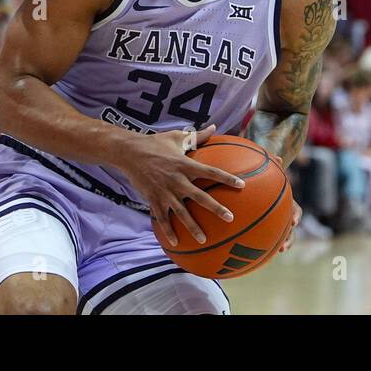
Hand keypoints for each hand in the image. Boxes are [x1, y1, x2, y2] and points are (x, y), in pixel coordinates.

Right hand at [115, 123, 245, 247]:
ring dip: (193, 227)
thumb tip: (214, 127)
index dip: (227, 178)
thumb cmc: (155, 143)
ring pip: (182, 212)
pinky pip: (162, 218)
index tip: (241, 185)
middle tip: (230, 218)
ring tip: (204, 240)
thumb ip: (197, 136)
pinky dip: (168, 231)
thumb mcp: (177, 137)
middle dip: (216, 208)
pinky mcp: (153, 199)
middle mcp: (177, 179)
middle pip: (200, 197)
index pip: (210, 172)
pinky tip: (175, 243)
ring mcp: (165, 191)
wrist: (129, 153)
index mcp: (185, 164)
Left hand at [267, 153, 302, 252]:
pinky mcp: (267, 227)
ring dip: (282, 244)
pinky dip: (265, 244)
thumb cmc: (266, 177)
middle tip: (283, 246)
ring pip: (282, 236)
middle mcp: (284, 214)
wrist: (259, 187)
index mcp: (287, 202)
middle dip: (289, 238)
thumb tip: (278, 157)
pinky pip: (268, 237)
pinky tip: (257, 249)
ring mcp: (277, 222)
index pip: (296, 210)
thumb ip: (273, 166)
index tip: (294, 221)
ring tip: (278, 251)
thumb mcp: (270, 171)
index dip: (296, 216)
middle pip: (291, 229)